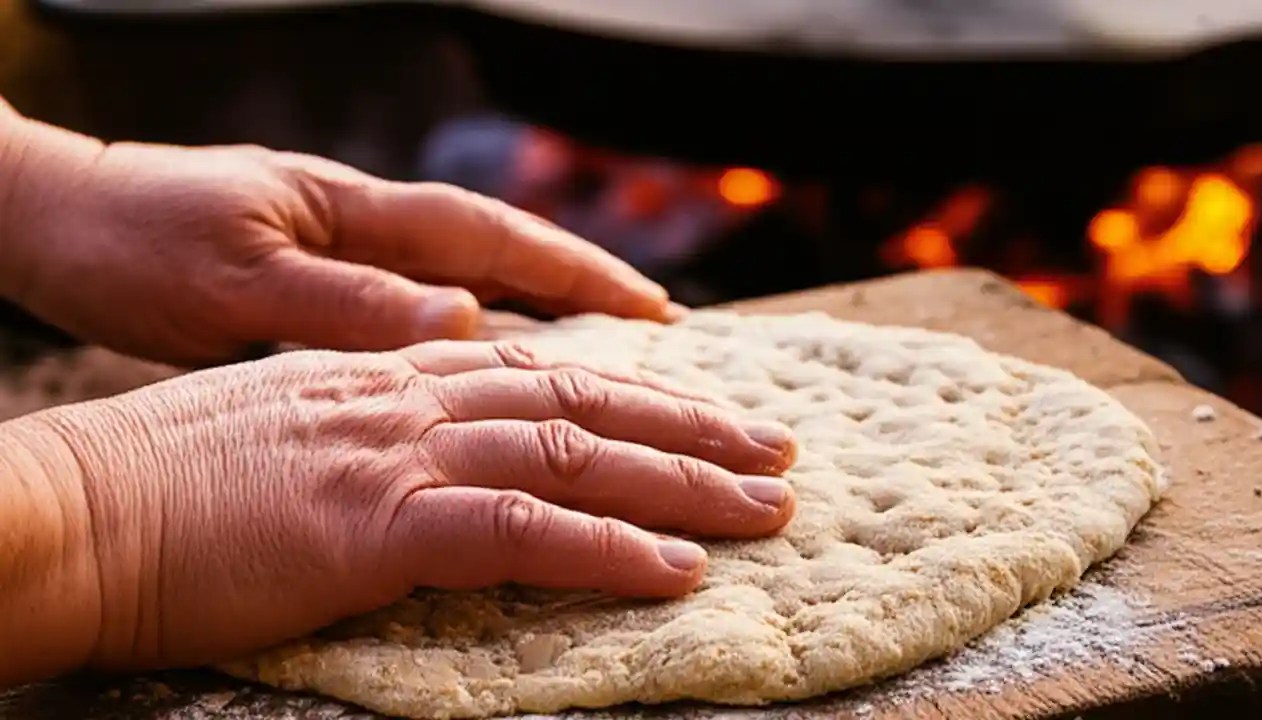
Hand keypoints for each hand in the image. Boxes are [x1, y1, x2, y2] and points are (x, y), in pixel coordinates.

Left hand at [0, 112, 676, 364]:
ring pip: (474, 294)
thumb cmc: (134, 244)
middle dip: (590, 301)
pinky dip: (482, 348)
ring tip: (616, 366)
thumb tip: (462, 325)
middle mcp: (370, 234)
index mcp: (358, 217)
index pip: (497, 242)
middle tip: (668, 345)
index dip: (582, 279)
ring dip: (547, 324)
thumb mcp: (234, 280)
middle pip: (507, 264)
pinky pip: (428, 323)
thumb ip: (346, 301)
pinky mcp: (326, 293)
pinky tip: (504, 382)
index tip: (655, 315)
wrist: (61, 224)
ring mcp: (351, 260)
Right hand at [30, 341, 796, 672]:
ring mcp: (398, 455)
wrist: (74, 511)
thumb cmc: (164, 488)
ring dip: (682, 486)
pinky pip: (523, 529)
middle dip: (690, 430)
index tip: (699, 413)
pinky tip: (675, 571)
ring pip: (576, 454)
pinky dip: (608, 549)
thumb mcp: (285, 432)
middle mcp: (409, 398)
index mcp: (387, 375)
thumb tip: (437, 453)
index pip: (539, 371)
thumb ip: (371, 430)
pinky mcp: (379, 523)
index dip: (631, 391)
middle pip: (583, 402)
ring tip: (763, 509)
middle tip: (772, 453)